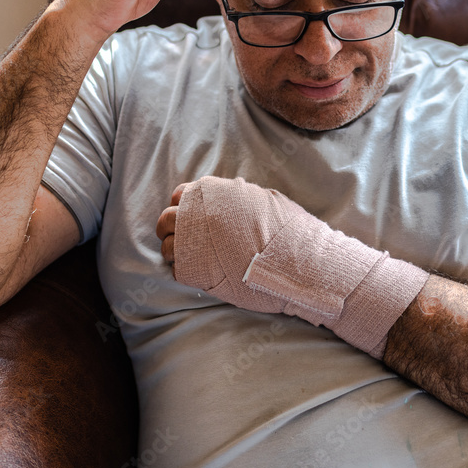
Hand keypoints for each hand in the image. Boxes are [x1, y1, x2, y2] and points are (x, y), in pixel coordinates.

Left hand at [155, 176, 427, 360]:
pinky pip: (176, 270)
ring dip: (175, 252)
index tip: (195, 221)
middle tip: (188, 242)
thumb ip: (237, 198)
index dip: (186, 209)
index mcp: (215, 192)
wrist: (301, 263)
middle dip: (172, 230)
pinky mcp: (197, 271)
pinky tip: (203, 275)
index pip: (180, 195)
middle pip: (166, 220)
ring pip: (166, 246)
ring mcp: (195, 242)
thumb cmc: (290, 232)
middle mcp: (199, 214)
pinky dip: (185, 273)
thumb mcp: (264, 200)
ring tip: (195, 260)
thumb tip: (228, 200)